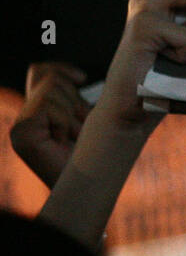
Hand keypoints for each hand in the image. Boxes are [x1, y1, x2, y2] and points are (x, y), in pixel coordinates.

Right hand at [10, 62, 90, 186]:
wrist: (91, 185)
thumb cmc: (95, 154)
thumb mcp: (88, 118)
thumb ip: (75, 98)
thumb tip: (79, 75)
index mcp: (38, 112)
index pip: (42, 71)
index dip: (62, 70)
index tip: (82, 79)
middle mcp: (24, 118)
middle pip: (50, 77)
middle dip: (75, 99)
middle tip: (80, 128)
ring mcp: (20, 127)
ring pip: (51, 89)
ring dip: (73, 112)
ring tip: (75, 136)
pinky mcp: (21, 134)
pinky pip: (48, 105)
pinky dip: (65, 119)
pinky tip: (65, 139)